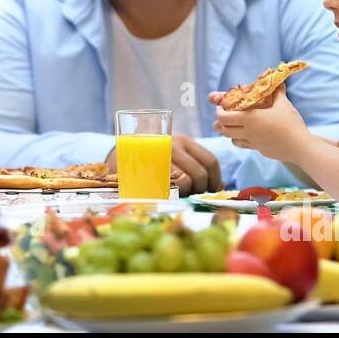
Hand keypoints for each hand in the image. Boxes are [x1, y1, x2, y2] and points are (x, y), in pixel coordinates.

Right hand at [105, 134, 221, 196]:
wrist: (118, 156)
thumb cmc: (153, 160)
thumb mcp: (175, 156)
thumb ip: (196, 167)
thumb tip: (220, 187)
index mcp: (183, 141)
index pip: (210, 161)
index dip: (215, 180)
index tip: (211, 190)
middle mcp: (172, 145)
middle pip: (200, 175)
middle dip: (200, 190)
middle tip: (191, 195)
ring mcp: (158, 156)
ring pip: (186, 183)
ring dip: (185, 195)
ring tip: (177, 194)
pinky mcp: (146, 169)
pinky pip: (168, 189)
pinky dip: (171, 196)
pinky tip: (166, 195)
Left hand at [208, 86, 308, 160]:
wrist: (300, 147)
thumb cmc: (291, 124)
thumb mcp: (284, 105)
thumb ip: (278, 93)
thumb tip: (280, 82)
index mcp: (250, 118)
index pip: (223, 117)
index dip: (219, 112)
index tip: (221, 107)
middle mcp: (247, 132)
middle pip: (223, 130)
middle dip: (221, 123)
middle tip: (226, 116)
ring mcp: (252, 143)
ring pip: (231, 140)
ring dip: (230, 133)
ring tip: (235, 125)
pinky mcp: (259, 150)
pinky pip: (244, 145)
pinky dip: (241, 140)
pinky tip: (248, 135)